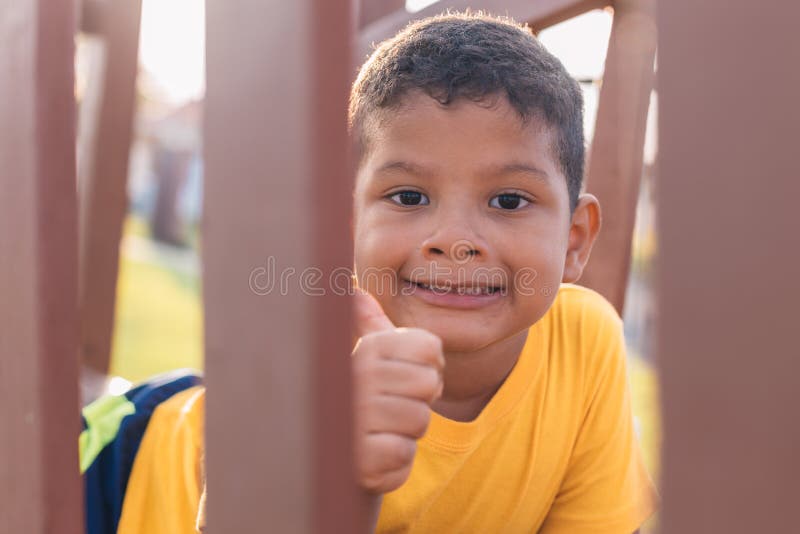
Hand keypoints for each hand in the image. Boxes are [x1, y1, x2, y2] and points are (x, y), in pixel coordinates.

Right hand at [352, 291, 444, 493]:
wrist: (329, 456)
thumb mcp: (365, 358)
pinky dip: (395, 459)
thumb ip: (367, 325)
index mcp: (367, 347)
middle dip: (419, 401)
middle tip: (395, 407)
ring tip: (381, 429)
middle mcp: (358, 375)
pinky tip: (375, 453)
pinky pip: (404, 453)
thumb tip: (352, 289)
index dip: (430, 367)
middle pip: (429, 383)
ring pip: (419, 420)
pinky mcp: (359, 458)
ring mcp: (357, 417)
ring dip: (406, 432)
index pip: (430, 347)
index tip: (407, 378)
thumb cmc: (359, 401)